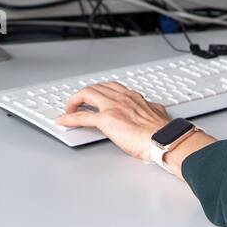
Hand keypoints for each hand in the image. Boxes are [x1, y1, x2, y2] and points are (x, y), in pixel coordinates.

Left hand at [55, 82, 172, 160]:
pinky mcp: (106, 120)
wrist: (164, 139)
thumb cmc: (163, 132)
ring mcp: (113, 107)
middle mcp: (122, 98)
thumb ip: (152, 108)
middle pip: (96, 87)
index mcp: (134, 97)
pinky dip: (69, 117)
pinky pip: (82, 116)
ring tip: (69, 109)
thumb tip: (154, 109)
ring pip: (87, 94)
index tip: (96, 96)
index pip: (112, 88)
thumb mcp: (158, 113)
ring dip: (74, 101)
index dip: (101, 91)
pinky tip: (62, 120)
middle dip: (84, 94)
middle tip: (78, 102)